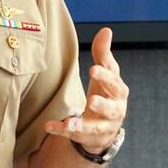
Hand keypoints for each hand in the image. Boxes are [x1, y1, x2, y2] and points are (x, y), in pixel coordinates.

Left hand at [44, 26, 127, 154]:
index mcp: (118, 92)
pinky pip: (74, 136)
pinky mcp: (87, 137)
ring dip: (82, 125)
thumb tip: (106, 30)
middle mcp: (114, 111)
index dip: (105, 77)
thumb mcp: (105, 74)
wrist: (106, 129)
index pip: (115, 83)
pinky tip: (49, 126)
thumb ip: (103, 54)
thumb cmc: (105, 94)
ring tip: (70, 123)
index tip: (93, 69)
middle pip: (110, 109)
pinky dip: (62, 131)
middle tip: (92, 100)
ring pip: (94, 127)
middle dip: (102, 105)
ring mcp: (101, 127)